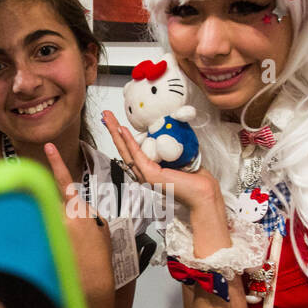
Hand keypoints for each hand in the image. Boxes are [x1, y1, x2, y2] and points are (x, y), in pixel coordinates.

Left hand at [44, 142, 113, 300]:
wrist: (92, 281)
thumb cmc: (100, 256)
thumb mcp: (101, 228)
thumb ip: (87, 212)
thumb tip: (76, 208)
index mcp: (79, 211)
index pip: (65, 181)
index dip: (56, 162)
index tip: (49, 147)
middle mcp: (63, 217)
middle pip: (54, 204)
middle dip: (62, 214)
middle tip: (72, 233)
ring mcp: (52, 229)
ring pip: (50, 217)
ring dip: (58, 228)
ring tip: (72, 247)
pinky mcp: (45, 240)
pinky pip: (45, 231)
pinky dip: (53, 239)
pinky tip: (66, 252)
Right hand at [102, 110, 219, 214]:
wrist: (202, 192)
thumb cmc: (194, 178)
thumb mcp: (177, 155)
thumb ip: (167, 146)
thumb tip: (165, 132)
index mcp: (148, 169)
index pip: (131, 150)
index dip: (122, 135)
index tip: (116, 121)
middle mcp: (144, 172)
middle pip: (123, 148)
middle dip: (113, 130)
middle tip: (105, 115)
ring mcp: (145, 175)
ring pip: (125, 150)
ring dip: (116, 132)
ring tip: (107, 118)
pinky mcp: (150, 175)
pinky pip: (136, 155)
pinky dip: (128, 141)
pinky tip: (121, 130)